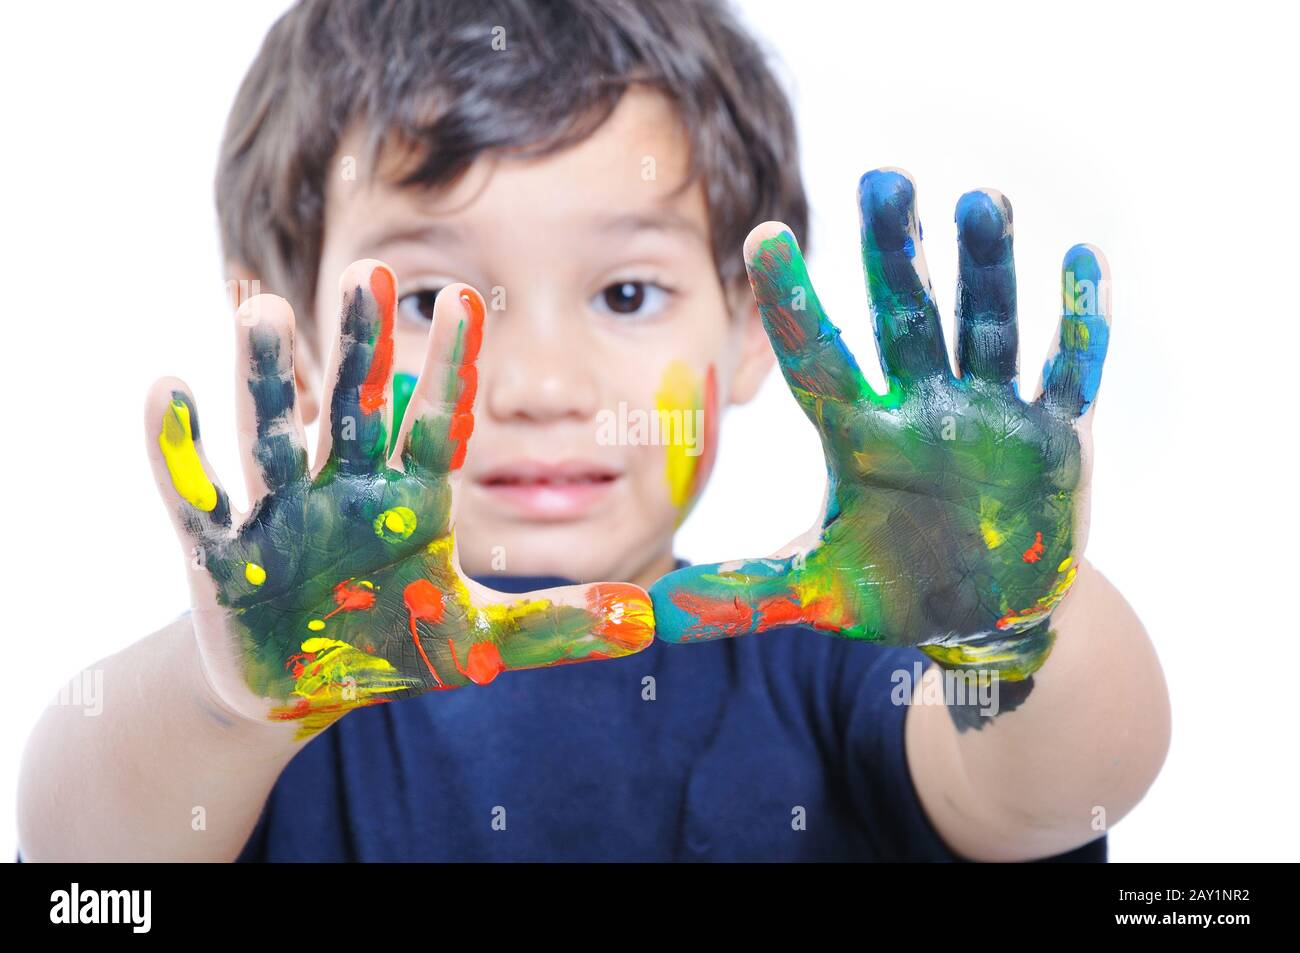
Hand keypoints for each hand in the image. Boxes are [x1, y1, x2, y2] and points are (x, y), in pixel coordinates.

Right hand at [147, 261, 652, 737]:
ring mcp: (279, 514)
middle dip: (359, 345)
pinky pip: (192, 490)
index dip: (450, 367)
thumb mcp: (480, 639)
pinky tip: (169, 387)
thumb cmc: (392, 646)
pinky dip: (176, 445)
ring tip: (260, 311)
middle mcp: (344, 490)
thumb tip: (644, 617)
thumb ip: (556, 623)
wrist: (299, 688)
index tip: (472, 301)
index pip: (435, 422)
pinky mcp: (217, 551)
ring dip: (264, 377)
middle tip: (368, 272)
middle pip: (353, 406)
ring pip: (271, 432)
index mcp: (408, 500)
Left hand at [650, 170, 1109, 679]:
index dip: (793, 304)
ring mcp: (993, 414)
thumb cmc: (899, 589)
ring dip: (987, 270)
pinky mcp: (1057, 436)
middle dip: (896, 252)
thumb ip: (744, 594)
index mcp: (864, 434)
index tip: (763, 237)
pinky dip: (1081, 323)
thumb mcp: (820, 593)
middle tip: (881, 181)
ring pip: (988, 326)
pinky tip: (1083, 260)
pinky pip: (1072, 371)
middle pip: (906, 317)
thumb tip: (651, 613)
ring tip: (981, 201)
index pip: (820, 358)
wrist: (988, 615)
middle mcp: (925, 408)